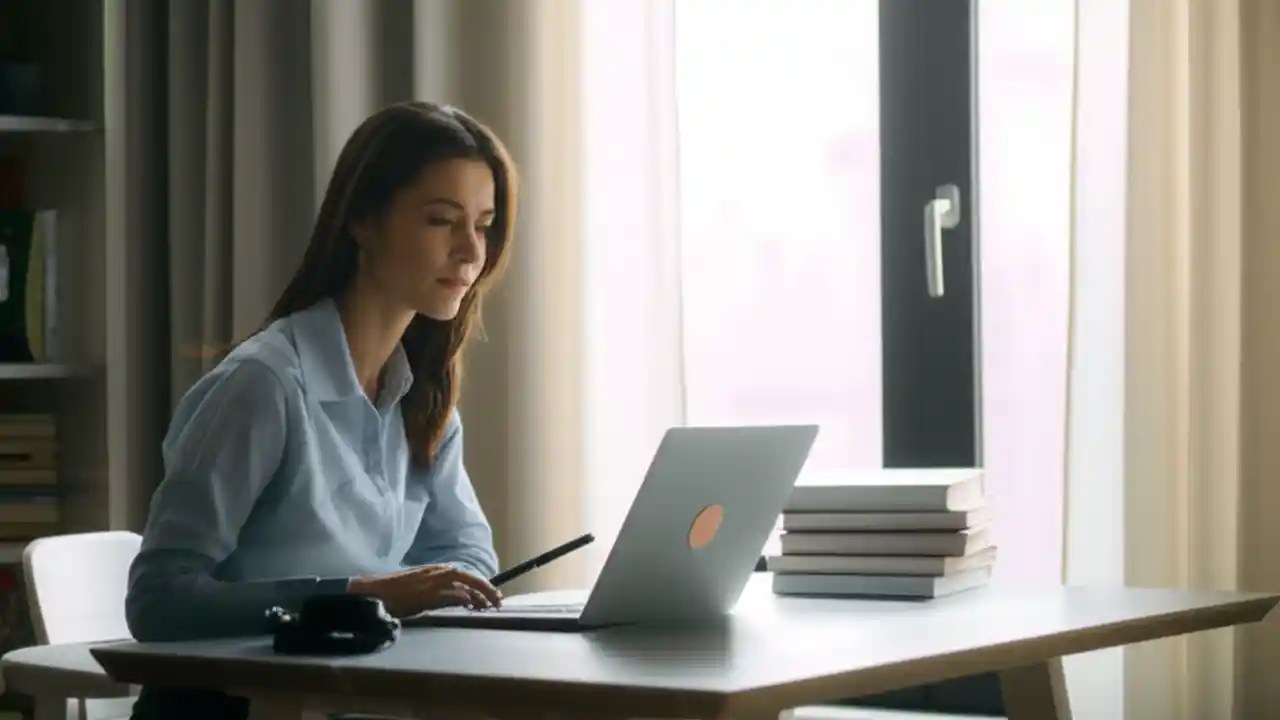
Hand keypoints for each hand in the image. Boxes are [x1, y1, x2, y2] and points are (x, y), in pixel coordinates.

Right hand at [348, 565, 502, 616]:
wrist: (373, 594)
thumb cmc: (393, 594)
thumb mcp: (420, 591)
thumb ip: (439, 593)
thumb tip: (458, 600)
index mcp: (435, 570)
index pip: (464, 574)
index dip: (480, 584)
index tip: (492, 594)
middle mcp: (436, 572)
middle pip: (468, 576)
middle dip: (486, 588)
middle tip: (499, 600)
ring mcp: (431, 582)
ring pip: (463, 583)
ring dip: (479, 594)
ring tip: (490, 605)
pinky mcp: (425, 593)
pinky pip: (449, 594)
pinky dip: (462, 597)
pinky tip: (471, 604)